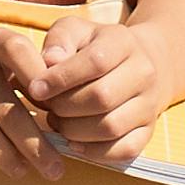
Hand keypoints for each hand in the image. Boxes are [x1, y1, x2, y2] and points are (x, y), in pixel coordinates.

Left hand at [20, 11, 176, 172]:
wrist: (135, 64)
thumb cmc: (92, 47)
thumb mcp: (74, 31)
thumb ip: (59, 41)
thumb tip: (49, 61)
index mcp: (123, 42)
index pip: (95, 62)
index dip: (61, 78)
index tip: (35, 88)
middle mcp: (143, 73)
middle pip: (102, 97)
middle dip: (64, 107)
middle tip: (47, 107)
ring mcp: (149, 105)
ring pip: (111, 127)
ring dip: (74, 130)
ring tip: (58, 121)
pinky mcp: (148, 132)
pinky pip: (123, 151)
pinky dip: (94, 153)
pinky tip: (74, 141)